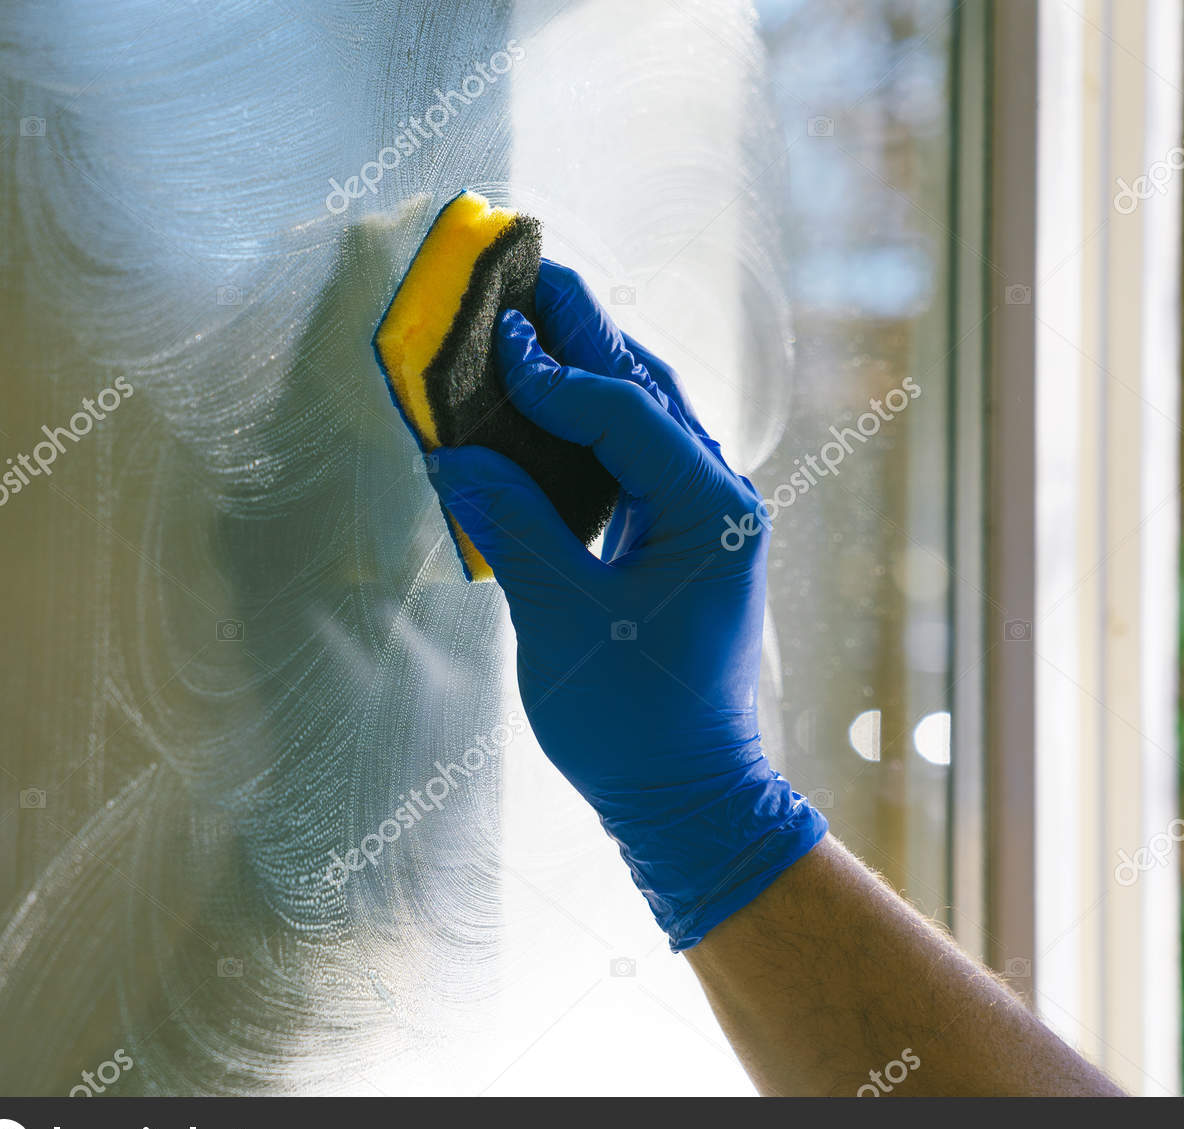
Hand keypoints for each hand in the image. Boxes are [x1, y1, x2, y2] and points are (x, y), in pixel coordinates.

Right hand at [428, 261, 826, 948]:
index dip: (553, 373)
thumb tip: (460, 456)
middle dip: (590, 335)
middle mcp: (723, 502)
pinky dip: (600, 431)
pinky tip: (558, 414)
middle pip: (650, 393)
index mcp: (709, 510)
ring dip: (597, 373)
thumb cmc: (637, 723)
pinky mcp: (691, 546)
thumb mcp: (563, 620)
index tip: (494, 338)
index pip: (623, 410)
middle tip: (536, 275)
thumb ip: (514, 528)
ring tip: (542, 322)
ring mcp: (712, 522)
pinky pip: (645, 465)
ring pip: (652, 423)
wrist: (694, 798)